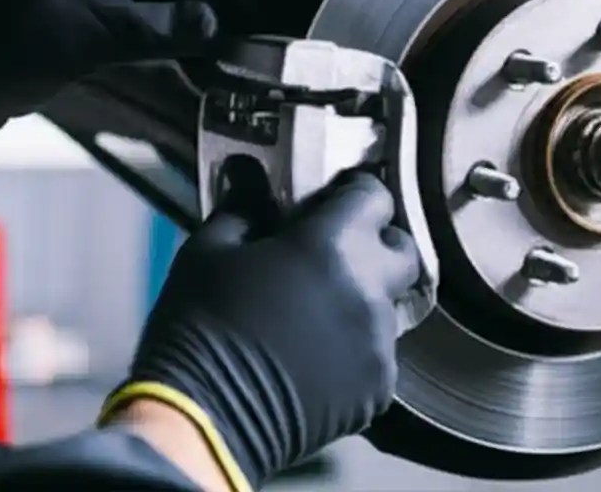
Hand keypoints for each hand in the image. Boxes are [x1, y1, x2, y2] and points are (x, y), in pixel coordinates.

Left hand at [0, 0, 260, 159]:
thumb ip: (169, 27)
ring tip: (240, 75)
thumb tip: (226, 28)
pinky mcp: (138, 19)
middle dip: (236, 18)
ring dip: (222, 40)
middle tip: (259, 60)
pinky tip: (214, 79)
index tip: (264, 30)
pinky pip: (186, 29)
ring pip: (205, 7)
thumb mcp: (105, 31)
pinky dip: (201, 51)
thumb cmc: (32, 35)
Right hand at [102, 161, 419, 489]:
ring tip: (323, 311)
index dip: (355, 195)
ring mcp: (380, 342)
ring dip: (368, 300)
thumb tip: (250, 180)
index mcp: (334, 244)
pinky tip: (319, 356)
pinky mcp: (379, 387)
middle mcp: (371, 288)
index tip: (335, 202)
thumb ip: (242, 209)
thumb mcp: (207, 252)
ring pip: (393, 305)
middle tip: (339, 253)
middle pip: (403, 251)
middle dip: (377, 246)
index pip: (374, 196)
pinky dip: (357, 349)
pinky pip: (380, 354)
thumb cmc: (198, 328)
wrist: (202, 419)